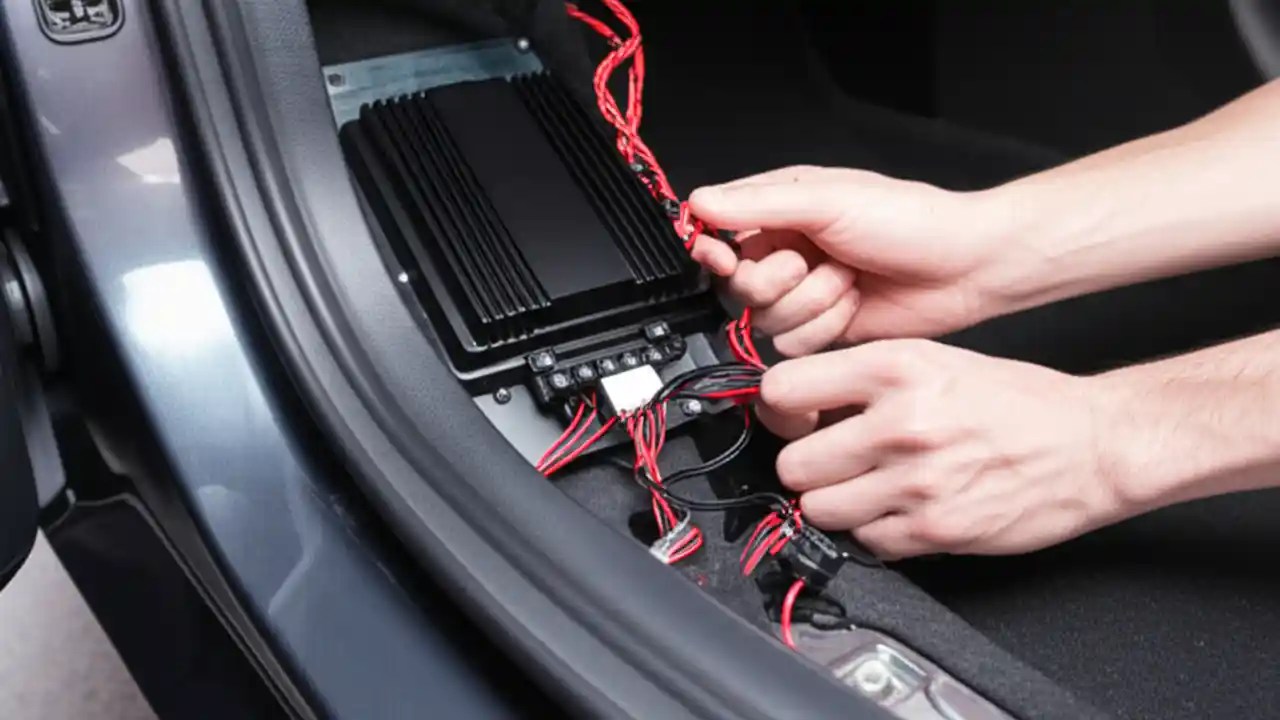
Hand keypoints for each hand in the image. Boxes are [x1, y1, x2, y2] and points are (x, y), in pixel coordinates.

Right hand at [688, 166, 1019, 356]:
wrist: (965, 268)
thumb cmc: (911, 220)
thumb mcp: (829, 201)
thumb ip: (759, 204)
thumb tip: (699, 202)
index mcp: (781, 207)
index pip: (717, 231)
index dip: (713, 250)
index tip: (723, 258)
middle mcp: (787, 249)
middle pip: (738, 285)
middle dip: (776, 280)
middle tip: (809, 263)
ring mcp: (804, 292)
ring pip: (766, 319)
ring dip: (811, 303)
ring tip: (847, 279)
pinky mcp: (824, 329)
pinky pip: (794, 345)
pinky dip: (826, 327)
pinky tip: (855, 305)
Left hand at [761, 340, 1128, 558]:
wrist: (1092, 445)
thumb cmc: (1017, 401)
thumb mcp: (935, 359)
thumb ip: (863, 378)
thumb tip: (795, 398)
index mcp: (895, 368)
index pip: (782, 390)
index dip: (779, 408)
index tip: (790, 416)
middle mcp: (900, 422)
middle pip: (792, 462)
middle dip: (807, 464)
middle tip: (832, 458)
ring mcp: (915, 482)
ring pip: (819, 508)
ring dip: (835, 501)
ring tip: (866, 485)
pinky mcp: (933, 530)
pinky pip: (864, 540)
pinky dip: (874, 530)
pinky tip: (900, 507)